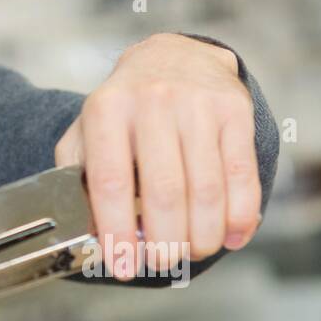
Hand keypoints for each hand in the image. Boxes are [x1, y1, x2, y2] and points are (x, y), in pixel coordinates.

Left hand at [54, 33, 260, 279]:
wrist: (175, 56)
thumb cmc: (128, 107)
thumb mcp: (89, 127)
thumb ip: (79, 173)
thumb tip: (87, 229)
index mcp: (107, 109)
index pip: (111, 182)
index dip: (117, 232)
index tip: (123, 265)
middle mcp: (151, 101)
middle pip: (164, 192)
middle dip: (166, 242)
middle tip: (164, 262)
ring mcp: (197, 104)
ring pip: (206, 189)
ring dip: (203, 235)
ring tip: (194, 251)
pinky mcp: (234, 111)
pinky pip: (242, 175)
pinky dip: (240, 216)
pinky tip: (232, 236)